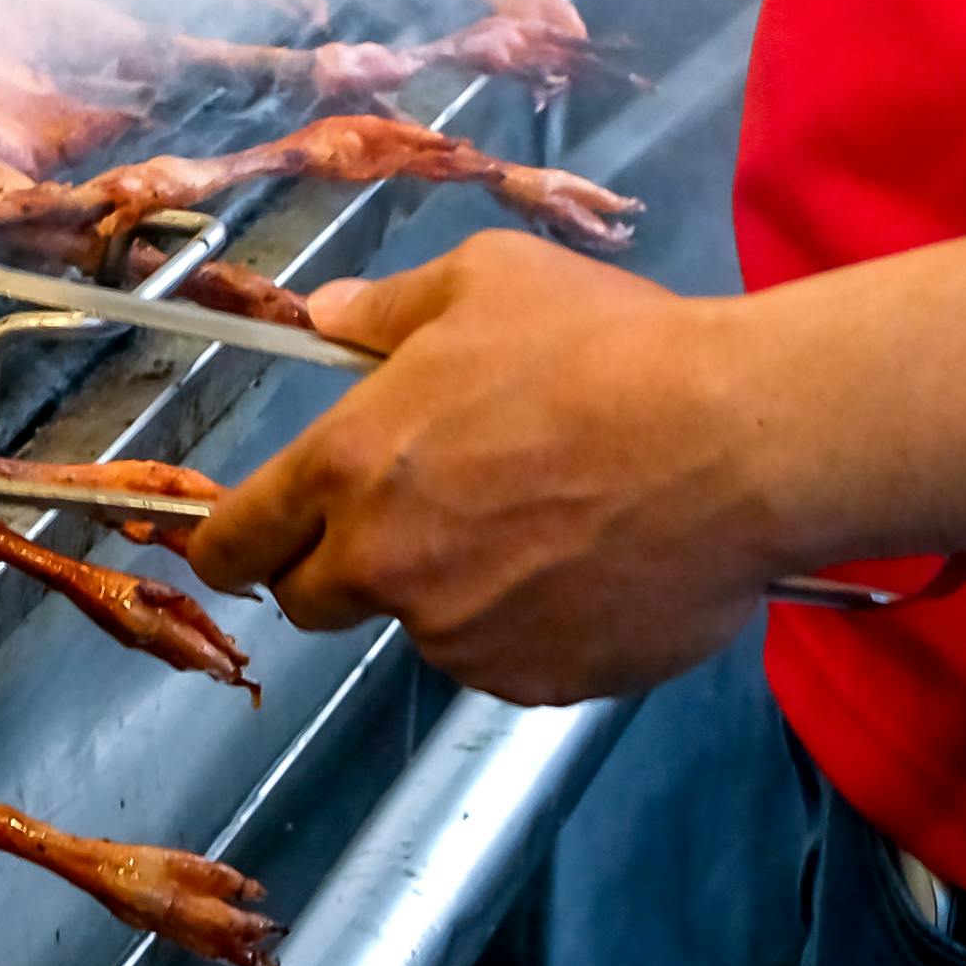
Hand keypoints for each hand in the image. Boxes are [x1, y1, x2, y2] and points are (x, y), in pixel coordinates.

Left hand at [172, 236, 801, 703]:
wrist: (737, 441)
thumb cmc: (605, 347)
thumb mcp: (482, 284)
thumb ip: (387, 311)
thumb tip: (328, 316)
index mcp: (351, 468)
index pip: (238, 540)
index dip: (229, 544)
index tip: (238, 543)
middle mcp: (391, 567)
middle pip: (313, 601)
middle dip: (338, 568)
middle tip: (410, 518)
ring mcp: (466, 637)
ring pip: (425, 627)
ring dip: (452, 591)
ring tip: (541, 522)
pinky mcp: (543, 682)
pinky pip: (510, 659)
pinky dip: (530, 625)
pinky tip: (592, 563)